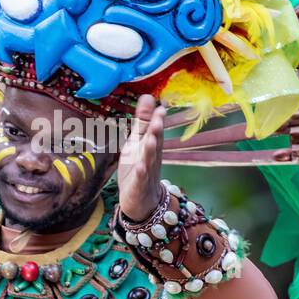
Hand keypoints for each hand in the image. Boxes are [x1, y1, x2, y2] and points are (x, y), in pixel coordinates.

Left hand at [117, 95, 165, 222]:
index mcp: (151, 145)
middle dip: (157, 129)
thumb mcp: (139, 142)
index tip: (159, 105)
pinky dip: (141, 172)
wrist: (142, 201)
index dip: (157, 118)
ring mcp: (146, 171)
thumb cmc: (139, 168)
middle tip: (159, 115)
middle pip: (156, 142)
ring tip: (152, 137)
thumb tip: (148, 97)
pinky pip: (140, 178)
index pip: (155, 130)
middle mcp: (151, 157)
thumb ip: (142, 121)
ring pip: (149, 159)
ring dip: (151, 148)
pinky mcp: (138, 185)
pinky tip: (140, 166)